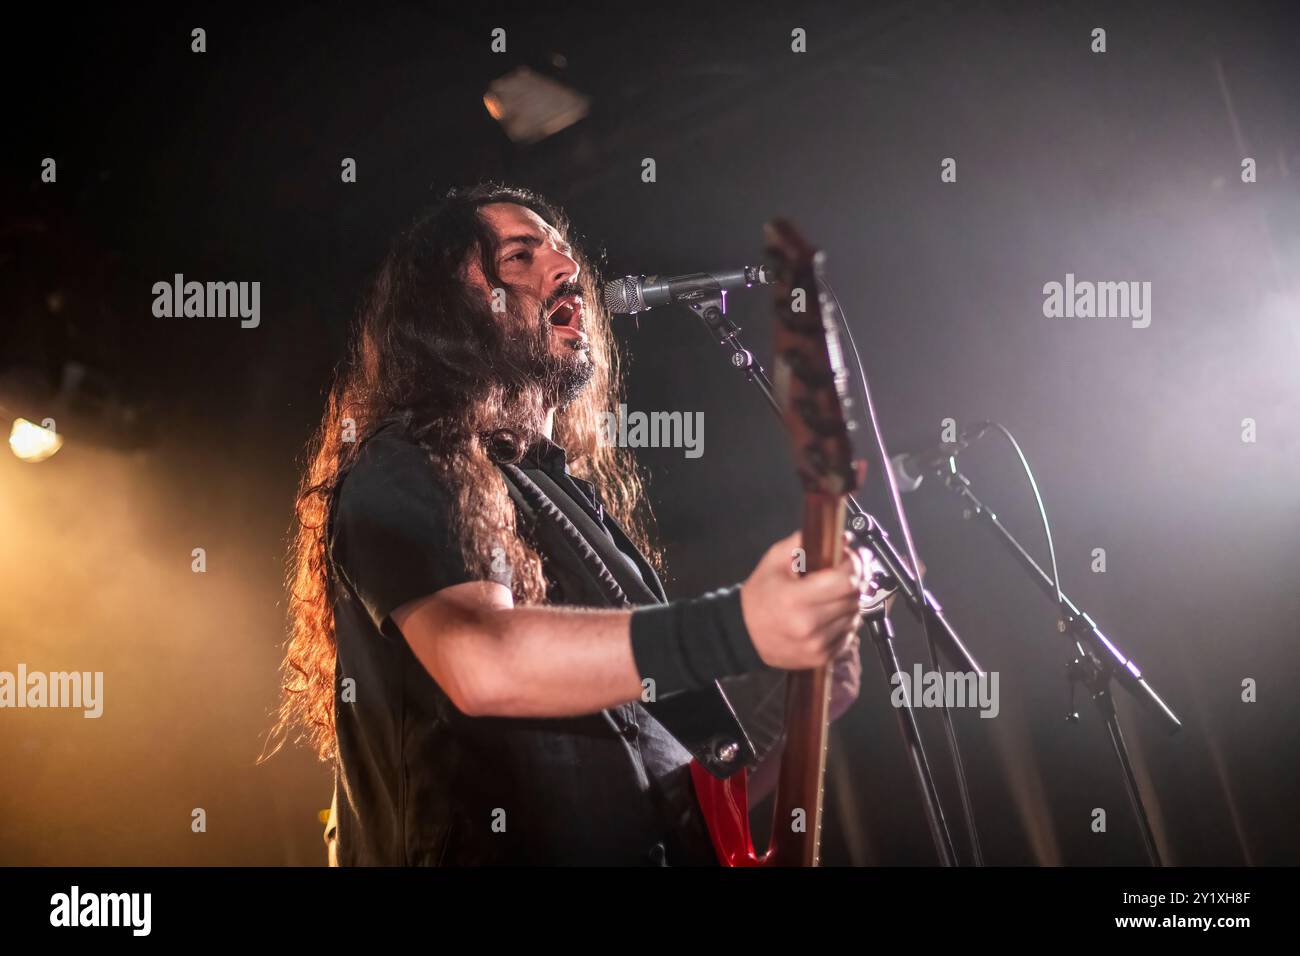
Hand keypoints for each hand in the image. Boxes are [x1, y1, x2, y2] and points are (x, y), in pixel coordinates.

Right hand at [740, 530, 870, 670]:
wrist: (744, 635)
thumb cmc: (759, 596)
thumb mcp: (773, 561)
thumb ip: (803, 544)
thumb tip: (839, 539)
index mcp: (794, 598)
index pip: (845, 580)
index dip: (855, 564)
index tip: (851, 557)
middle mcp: (808, 624)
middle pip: (854, 597)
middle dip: (854, 580)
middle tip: (843, 572)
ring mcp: (817, 644)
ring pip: (854, 616)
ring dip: (849, 602)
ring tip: (831, 595)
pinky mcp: (822, 657)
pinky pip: (849, 634)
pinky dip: (844, 621)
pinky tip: (828, 614)